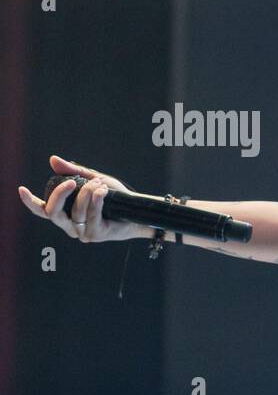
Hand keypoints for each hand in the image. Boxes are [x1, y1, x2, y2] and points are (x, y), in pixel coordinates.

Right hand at [17, 155, 143, 242]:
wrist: (139, 212)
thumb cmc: (116, 198)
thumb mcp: (94, 181)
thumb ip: (74, 172)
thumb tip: (53, 160)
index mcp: (65, 214)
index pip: (42, 210)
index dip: (29, 202)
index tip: (21, 189)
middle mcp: (70, 226)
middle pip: (52, 212)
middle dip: (60, 193)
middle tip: (72, 181)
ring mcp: (82, 233)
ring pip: (75, 212)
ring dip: (87, 193)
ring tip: (101, 184)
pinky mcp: (96, 235)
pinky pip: (91, 215)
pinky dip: (96, 199)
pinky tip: (102, 191)